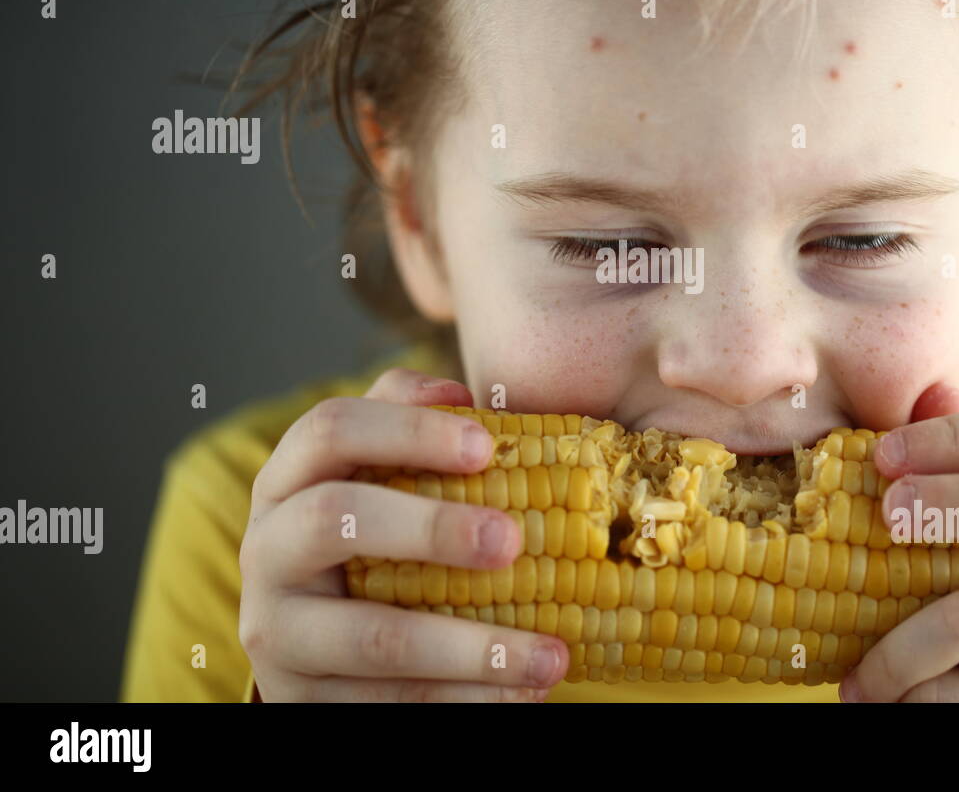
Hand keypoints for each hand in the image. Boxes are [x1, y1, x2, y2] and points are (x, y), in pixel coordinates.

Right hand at [238, 368, 568, 700]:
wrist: (326, 649)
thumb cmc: (376, 539)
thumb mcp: (384, 478)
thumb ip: (416, 425)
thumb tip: (462, 395)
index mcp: (290, 478)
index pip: (331, 429)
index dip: (407, 430)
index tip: (486, 446)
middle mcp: (268, 547)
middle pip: (333, 518)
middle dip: (429, 526)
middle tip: (511, 540)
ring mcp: (278, 629)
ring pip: (371, 636)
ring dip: (471, 649)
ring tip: (551, 658)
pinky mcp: (299, 698)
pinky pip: (387, 702)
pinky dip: (464, 699)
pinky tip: (524, 694)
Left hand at [839, 383, 958, 701]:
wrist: (955, 708)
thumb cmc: (932, 604)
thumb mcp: (930, 535)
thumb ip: (930, 468)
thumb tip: (933, 389)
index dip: (955, 434)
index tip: (881, 457)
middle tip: (887, 516)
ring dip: (895, 643)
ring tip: (852, 673)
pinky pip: (958, 693)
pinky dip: (904, 693)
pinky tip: (876, 699)